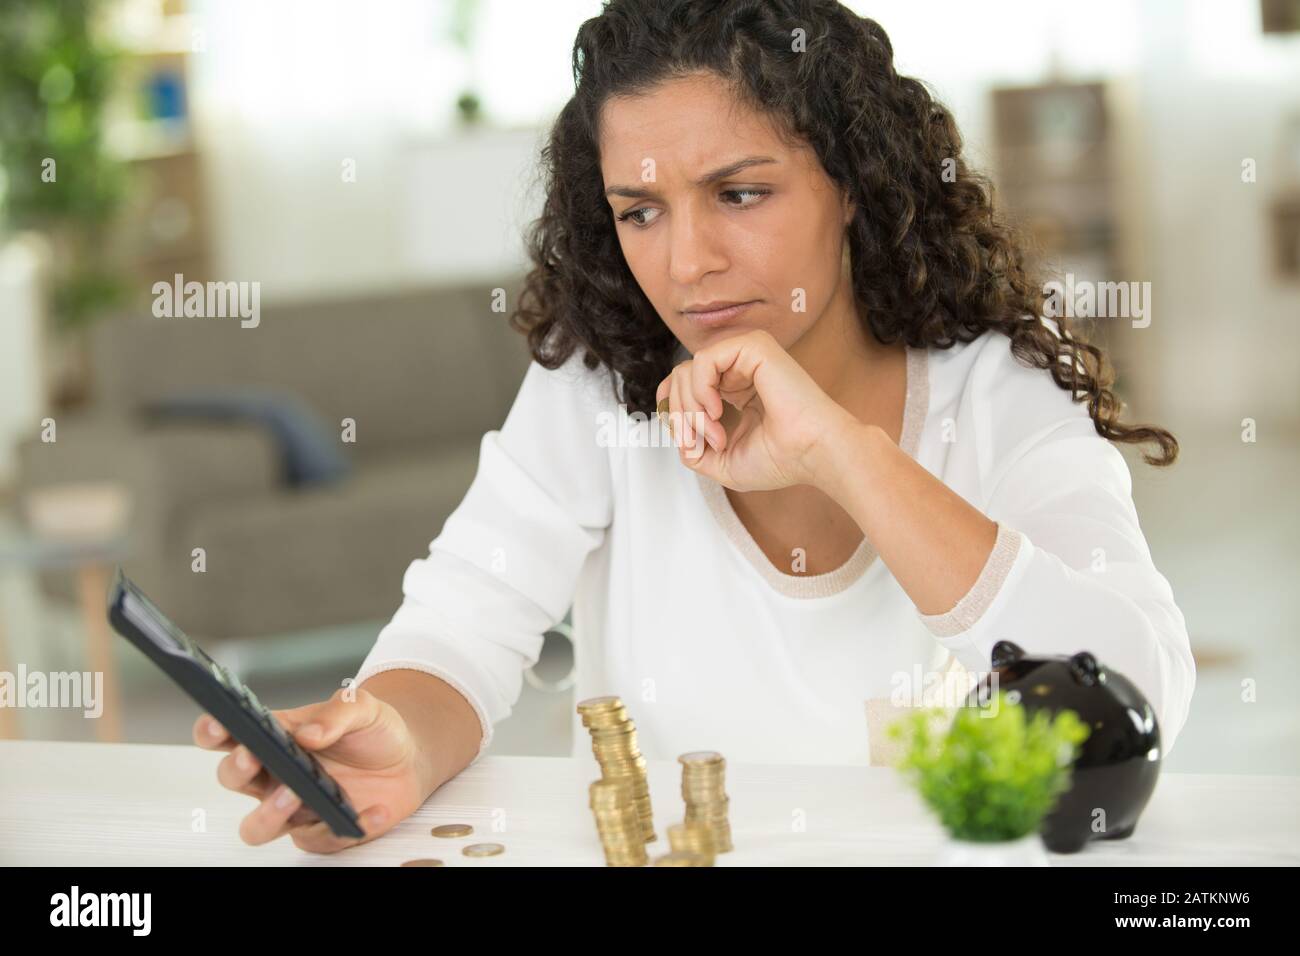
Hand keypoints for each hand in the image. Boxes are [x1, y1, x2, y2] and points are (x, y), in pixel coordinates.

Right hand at [193, 686, 431, 852]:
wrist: (408, 760)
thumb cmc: (374, 730)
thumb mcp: (362, 708)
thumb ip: (337, 712)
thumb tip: (308, 734)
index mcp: (275, 738)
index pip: (230, 735)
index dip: (213, 731)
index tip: (216, 724)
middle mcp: (275, 775)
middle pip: (233, 778)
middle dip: (237, 770)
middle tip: (254, 758)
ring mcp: (294, 808)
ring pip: (255, 827)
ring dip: (268, 813)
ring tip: (295, 794)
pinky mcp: (320, 832)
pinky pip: (319, 840)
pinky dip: (345, 828)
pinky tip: (374, 810)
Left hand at [655, 329, 855, 490]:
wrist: (811, 453)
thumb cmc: (780, 460)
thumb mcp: (723, 463)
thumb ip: (694, 450)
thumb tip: (677, 436)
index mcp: (735, 389)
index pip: (685, 383)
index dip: (672, 407)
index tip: (684, 437)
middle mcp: (739, 369)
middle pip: (681, 378)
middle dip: (682, 416)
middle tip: (705, 442)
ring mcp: (746, 356)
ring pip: (688, 370)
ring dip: (692, 409)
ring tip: (717, 433)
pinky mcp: (753, 347)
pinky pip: (703, 361)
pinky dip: (701, 390)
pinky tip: (718, 411)